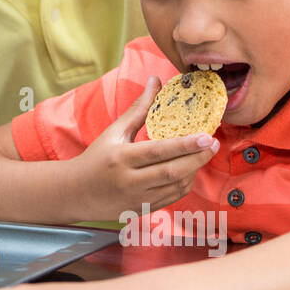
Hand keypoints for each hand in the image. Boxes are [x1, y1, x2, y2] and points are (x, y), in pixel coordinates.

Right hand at [70, 76, 219, 219]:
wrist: (76, 192)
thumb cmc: (96, 158)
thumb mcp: (114, 132)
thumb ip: (138, 109)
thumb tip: (155, 81)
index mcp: (121, 157)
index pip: (159, 151)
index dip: (186, 145)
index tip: (207, 136)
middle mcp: (130, 180)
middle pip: (173, 172)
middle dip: (198, 158)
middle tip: (214, 144)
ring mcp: (137, 197)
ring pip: (175, 186)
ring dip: (194, 170)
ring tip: (203, 155)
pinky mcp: (143, 209)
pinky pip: (172, 197)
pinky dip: (185, 184)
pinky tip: (189, 170)